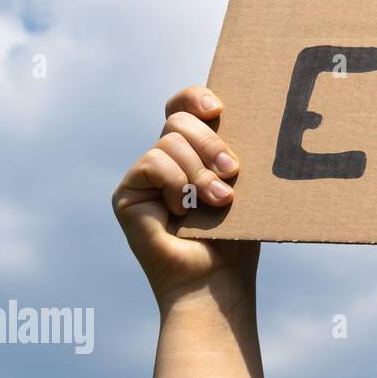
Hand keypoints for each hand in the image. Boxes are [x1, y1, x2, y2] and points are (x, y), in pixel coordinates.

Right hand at [112, 85, 258, 311]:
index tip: (219, 108)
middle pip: (179, 119)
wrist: (217, 280)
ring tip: (219, 201)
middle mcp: (166, 159)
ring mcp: (144, 176)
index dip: (196, 97)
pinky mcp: (127, 194)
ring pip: (170, 142)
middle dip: (211, 142)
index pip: (184, 106)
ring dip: (201, 172)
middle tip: (232, 171)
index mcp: (194, 151)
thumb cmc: (237, 236)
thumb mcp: (242, 184)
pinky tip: (184, 209)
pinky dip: (176, 182)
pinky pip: (152, 162)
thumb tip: (250, 113)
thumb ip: (233, 149)